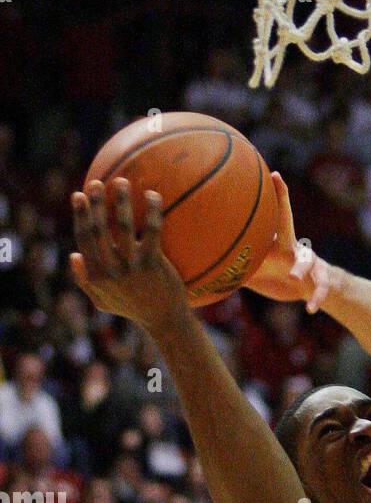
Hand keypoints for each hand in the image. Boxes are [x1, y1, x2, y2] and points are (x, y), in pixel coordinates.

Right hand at [71, 179, 187, 332]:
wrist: (164, 321)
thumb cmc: (134, 309)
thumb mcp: (103, 302)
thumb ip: (86, 281)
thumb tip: (74, 255)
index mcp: (96, 275)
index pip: (83, 239)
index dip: (80, 215)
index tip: (80, 195)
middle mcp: (111, 270)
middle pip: (99, 229)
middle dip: (96, 203)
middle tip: (97, 182)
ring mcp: (133, 267)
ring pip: (123, 227)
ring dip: (121, 201)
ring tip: (122, 181)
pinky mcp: (154, 265)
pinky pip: (152, 231)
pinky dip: (152, 211)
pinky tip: (153, 194)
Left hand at [246, 172, 330, 311]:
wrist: (305, 289)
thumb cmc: (275, 275)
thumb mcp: (255, 271)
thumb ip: (236, 268)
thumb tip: (204, 273)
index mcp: (277, 242)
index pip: (273, 215)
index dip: (274, 194)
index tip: (272, 173)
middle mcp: (293, 246)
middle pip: (287, 222)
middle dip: (282, 202)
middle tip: (276, 177)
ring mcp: (308, 262)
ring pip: (309, 261)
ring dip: (302, 268)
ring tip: (294, 278)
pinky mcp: (316, 280)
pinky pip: (320, 288)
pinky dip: (317, 298)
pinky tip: (311, 310)